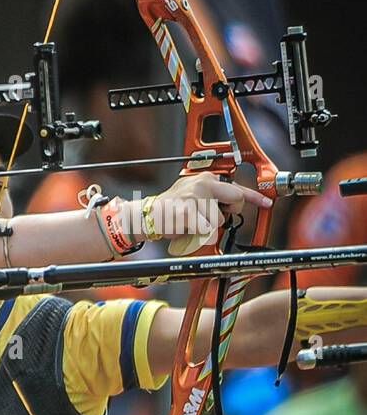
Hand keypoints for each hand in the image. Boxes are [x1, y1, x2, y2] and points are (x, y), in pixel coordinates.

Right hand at [149, 174, 271, 254]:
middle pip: (236, 201)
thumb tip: (234, 204)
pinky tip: (186, 229)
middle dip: (229, 213)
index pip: (236, 187)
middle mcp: (203, 184)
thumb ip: (214, 197)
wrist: (146, 217)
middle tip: (212, 217)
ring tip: (191, 223)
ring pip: (220, 221)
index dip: (255, 197)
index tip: (267, 203)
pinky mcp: (189, 212)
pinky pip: (207, 231)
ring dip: (208, 227)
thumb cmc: (171, 210)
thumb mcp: (193, 195)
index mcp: (206, 179)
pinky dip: (198, 235)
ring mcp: (196, 197)